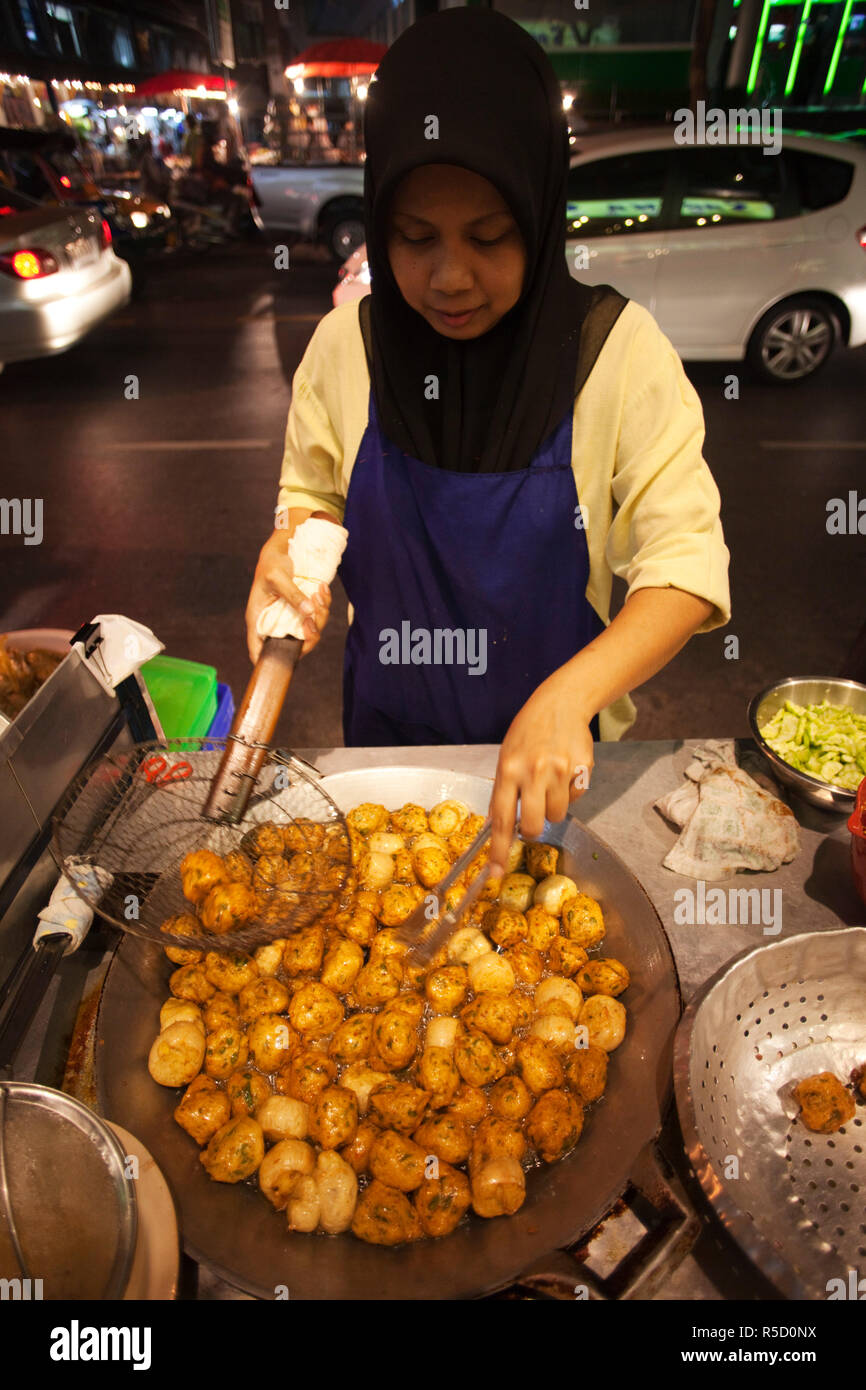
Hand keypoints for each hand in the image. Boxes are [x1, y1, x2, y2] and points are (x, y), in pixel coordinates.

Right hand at [245, 527, 331, 662]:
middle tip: (314, 612)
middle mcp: (273, 623)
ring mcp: (289, 618)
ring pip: (310, 631)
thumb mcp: (278, 577)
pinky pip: (317, 617)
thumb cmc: (271, 564)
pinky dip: (323, 605)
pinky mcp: (301, 611)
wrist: (280, 550)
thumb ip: (292, 595)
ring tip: (319, 592)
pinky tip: (322, 589)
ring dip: (320, 614)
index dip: (266, 662)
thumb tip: (308, 612)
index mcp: (258, 619)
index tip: (281, 666)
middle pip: (293, 645)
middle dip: (310, 633)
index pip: (257, 649)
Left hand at [488, 672, 593, 874]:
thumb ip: (506, 789)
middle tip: (532, 818)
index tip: (496, 872)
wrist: (561, 704)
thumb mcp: (507, 756)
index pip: (500, 818)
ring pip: (557, 815)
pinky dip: (569, 792)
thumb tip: (502, 827)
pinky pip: (575, 799)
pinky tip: (564, 772)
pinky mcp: (581, 770)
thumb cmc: (529, 733)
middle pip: (532, 825)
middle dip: (532, 829)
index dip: (498, 849)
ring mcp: (560, 771)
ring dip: (552, 807)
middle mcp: (533, 772)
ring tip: (549, 783)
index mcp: (508, 769)